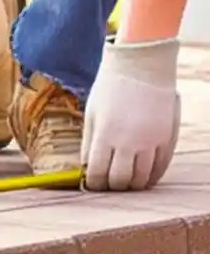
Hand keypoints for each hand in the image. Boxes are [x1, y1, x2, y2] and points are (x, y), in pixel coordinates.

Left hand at [82, 38, 180, 190]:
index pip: (98, 172)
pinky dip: (151, 176)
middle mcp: (128, 142)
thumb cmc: (110, 88)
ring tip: (125, 184)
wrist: (142, 67)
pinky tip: (144, 178)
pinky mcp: (167, 138)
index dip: (94, 184)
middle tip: (108, 186)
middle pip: (120, 179)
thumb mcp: (91, 113)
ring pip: (142, 177)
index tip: (92, 185)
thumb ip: (89, 141)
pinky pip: (160, 166)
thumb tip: (87, 166)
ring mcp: (150, 141)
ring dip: (132, 185)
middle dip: (112, 187)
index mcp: (105, 136)